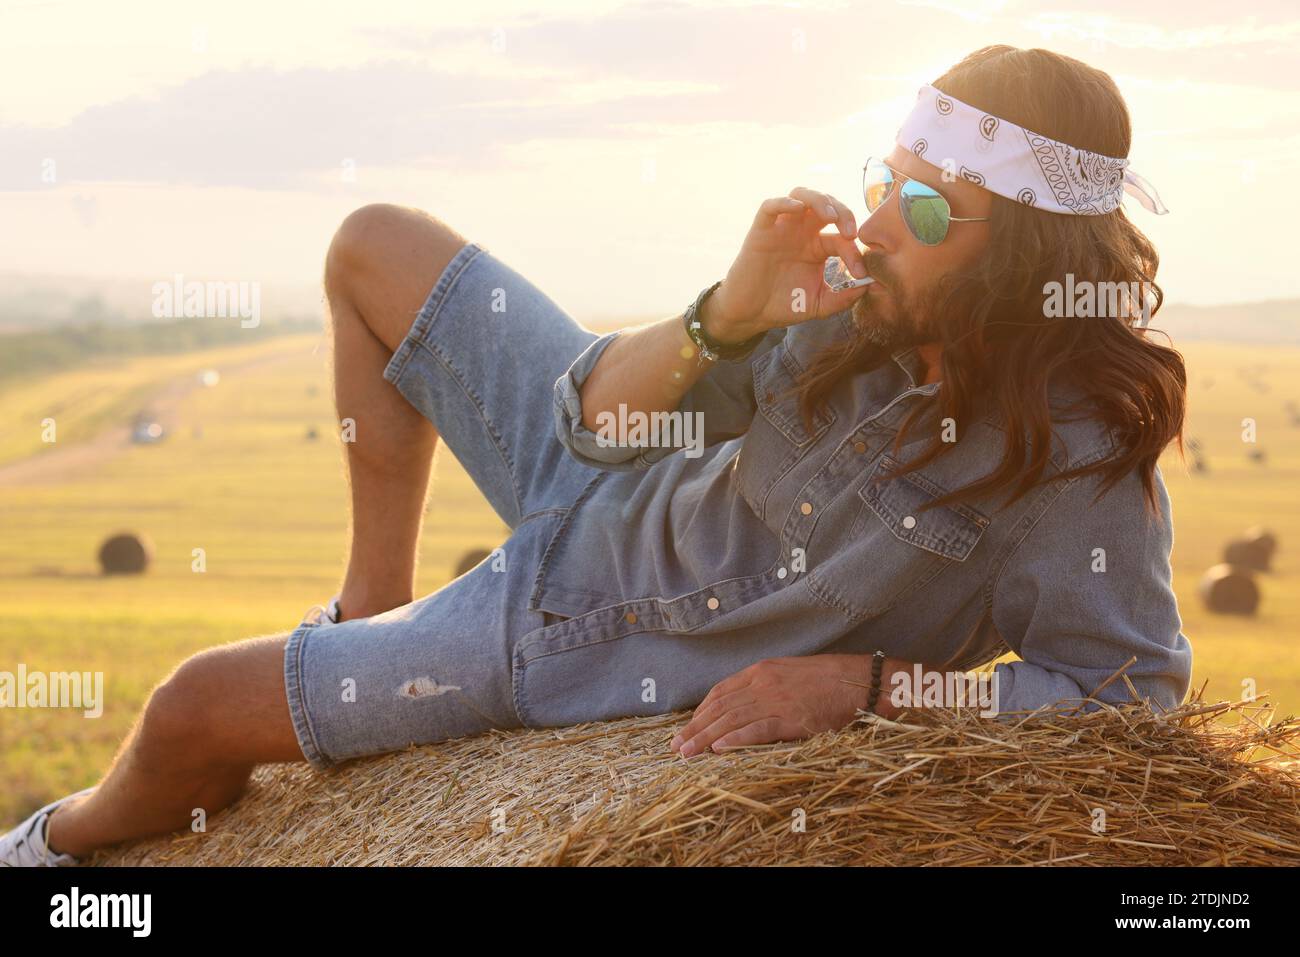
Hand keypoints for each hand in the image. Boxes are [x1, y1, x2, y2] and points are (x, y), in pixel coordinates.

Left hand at [670, 655, 873, 757]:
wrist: (858, 681)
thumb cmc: (827, 680)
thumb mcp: (788, 674)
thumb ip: (764, 686)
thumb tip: (742, 705)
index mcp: (761, 671)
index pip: (720, 692)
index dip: (700, 712)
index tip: (687, 728)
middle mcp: (764, 684)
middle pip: (720, 708)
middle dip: (695, 728)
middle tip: (676, 747)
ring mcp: (777, 701)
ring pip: (732, 721)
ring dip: (706, 738)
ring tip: (688, 753)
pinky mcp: (793, 719)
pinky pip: (759, 729)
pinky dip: (737, 739)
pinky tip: (720, 749)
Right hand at [703, 187, 870, 342]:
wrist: (751, 314)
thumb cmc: (784, 305)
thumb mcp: (820, 305)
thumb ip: (844, 298)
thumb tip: (869, 286)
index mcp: (818, 247)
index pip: (842, 238)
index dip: (855, 251)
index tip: (860, 273)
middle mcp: (802, 232)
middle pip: (827, 205)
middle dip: (844, 212)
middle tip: (851, 232)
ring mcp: (782, 229)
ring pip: (802, 195)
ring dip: (820, 200)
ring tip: (830, 217)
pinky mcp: (761, 231)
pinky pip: (771, 206)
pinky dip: (784, 202)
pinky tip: (798, 209)